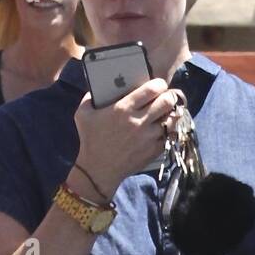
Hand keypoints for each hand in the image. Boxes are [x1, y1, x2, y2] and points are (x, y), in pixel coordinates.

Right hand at [72, 78, 185, 196]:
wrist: (98, 170)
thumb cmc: (89, 140)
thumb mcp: (82, 115)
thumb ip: (89, 98)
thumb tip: (96, 87)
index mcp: (123, 109)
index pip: (152, 89)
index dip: (159, 84)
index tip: (159, 84)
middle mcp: (138, 121)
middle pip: (167, 102)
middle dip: (170, 96)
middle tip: (166, 97)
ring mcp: (148, 137)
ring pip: (171, 119)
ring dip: (170, 114)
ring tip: (166, 113)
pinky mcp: (154, 150)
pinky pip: (170, 136)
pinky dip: (169, 130)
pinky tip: (163, 128)